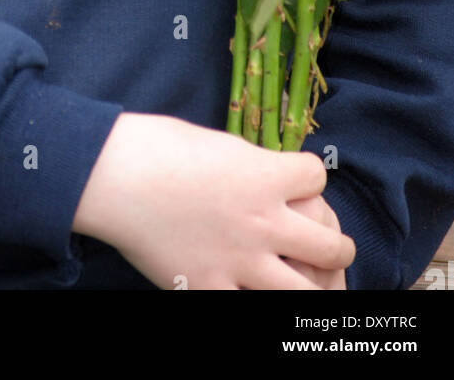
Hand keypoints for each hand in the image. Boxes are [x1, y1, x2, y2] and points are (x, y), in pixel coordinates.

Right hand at [72, 112, 355, 289]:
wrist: (116, 177)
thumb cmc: (158, 147)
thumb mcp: (218, 142)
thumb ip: (251, 165)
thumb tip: (266, 176)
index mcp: (264, 176)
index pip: (318, 177)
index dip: (310, 177)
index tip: (300, 180)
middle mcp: (262, 221)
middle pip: (330, 244)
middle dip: (337, 245)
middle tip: (333, 246)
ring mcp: (239, 262)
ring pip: (305, 291)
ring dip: (317, 286)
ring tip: (315, 282)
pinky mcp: (210, 289)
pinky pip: (251, 310)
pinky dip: (257, 301)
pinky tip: (255, 293)